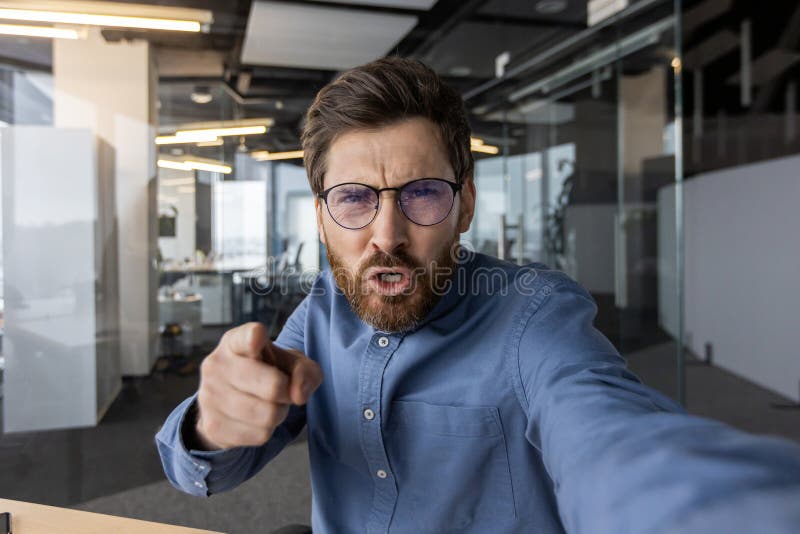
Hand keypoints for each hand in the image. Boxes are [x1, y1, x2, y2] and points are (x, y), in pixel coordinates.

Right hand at [193, 322, 322, 449]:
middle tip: (280, 390)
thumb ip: (305, 371)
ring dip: (278, 413)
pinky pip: (260, 435)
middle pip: (273, 386)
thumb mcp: (291, 363)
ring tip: (268, 404)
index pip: (245, 337)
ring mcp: (209, 396)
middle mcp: (217, 364)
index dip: (254, 338)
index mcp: (236, 341)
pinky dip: (267, 430)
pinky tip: (255, 419)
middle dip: (287, 393)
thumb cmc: (267, 373)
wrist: (233, 402)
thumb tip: (298, 395)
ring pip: (268, 415)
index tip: (257, 337)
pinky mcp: (212, 426)